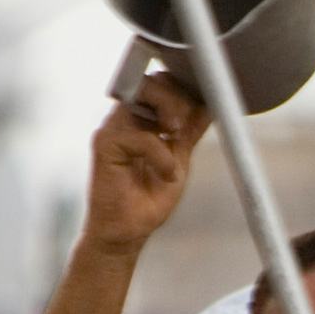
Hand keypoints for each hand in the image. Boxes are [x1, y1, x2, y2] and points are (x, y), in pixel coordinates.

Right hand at [82, 70, 208, 256]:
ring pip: (140, 96)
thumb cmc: (148, 198)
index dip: (182, 89)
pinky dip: (160, 153)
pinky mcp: (104, 145)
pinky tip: (167, 173)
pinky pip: (139, 136)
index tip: (202, 106)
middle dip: (176, 96)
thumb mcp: (179, 159)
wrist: (128, 231)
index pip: (160, 84)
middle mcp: (124, 119)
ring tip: (177, 135)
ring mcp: (112, 129)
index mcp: (140, 119)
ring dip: (168, 110)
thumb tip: (209, 105)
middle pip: (149, 81)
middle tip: (185, 123)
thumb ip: (189, 133)